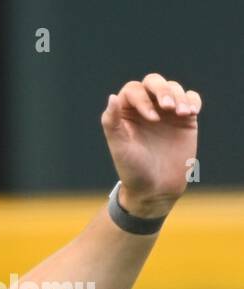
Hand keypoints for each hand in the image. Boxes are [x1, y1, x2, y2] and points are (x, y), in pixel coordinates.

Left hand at [100, 73, 201, 218]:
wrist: (155, 189)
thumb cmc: (132, 170)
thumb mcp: (120, 147)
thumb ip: (112, 123)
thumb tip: (112, 96)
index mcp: (126, 113)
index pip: (133, 90)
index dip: (143, 99)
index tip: (151, 119)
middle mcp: (145, 109)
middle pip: (154, 82)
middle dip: (163, 90)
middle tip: (168, 108)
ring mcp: (166, 113)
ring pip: (174, 88)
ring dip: (179, 96)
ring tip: (183, 113)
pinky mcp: (185, 119)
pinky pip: (191, 98)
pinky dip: (193, 100)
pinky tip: (191, 112)